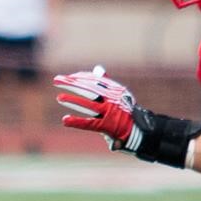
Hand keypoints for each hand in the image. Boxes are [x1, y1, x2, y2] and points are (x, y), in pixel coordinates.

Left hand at [52, 66, 200, 166]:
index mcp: (115, 91)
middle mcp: (113, 100)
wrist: (143, 131)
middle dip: (72, 83)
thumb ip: (106, 83)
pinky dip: (76, 122)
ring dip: (73, 101)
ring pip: (88, 105)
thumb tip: (97, 69)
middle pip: (89, 89)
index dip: (81, 77)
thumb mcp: (118, 96)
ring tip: (59, 98)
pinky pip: (89, 123)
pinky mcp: (108, 126)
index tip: (69, 76)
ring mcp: (111, 113)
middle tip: (57, 80)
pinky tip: (64, 120)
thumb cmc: (127, 113)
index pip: (95, 81)